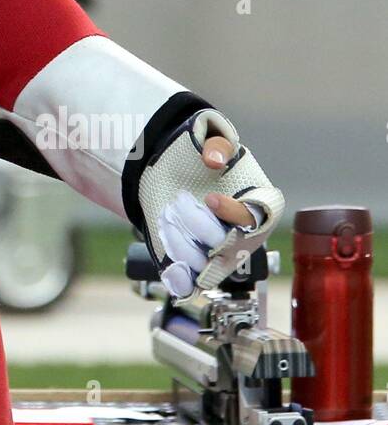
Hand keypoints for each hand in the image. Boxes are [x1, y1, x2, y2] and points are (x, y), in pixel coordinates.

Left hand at [137, 109, 283, 301]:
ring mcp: (221, 254)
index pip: (257, 218)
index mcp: (258, 206)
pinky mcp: (197, 266)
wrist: (176, 175)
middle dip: (199, 226)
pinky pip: (192, 282)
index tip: (211, 198)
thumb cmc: (204, 160)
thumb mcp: (213, 142)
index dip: (235, 213)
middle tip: (178, 202)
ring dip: (183, 244)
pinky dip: (181, 278)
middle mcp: (244, 236)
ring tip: (167, 217)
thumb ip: (217, 144)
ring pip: (207, 265)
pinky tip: (172, 267)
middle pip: (229, 246)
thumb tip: (214, 159)